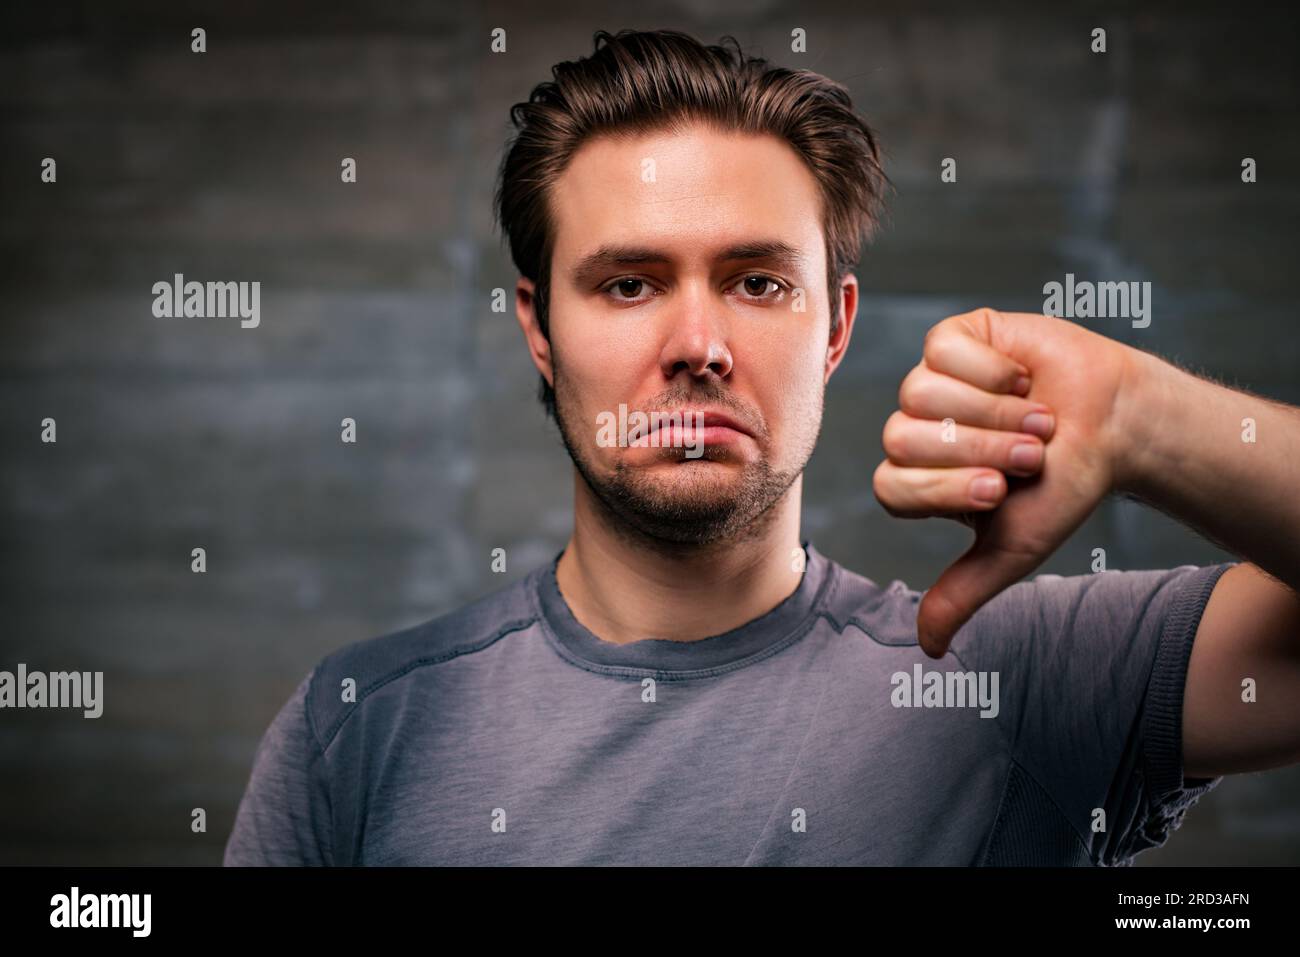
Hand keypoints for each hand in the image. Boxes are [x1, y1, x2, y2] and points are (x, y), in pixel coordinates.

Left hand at [873, 307, 1134, 657]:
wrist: (1116, 426)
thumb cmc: (1062, 486)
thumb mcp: (1012, 548)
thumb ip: (962, 593)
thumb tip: (928, 651)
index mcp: (916, 479)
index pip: (890, 486)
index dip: (944, 488)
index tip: (999, 492)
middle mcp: (913, 428)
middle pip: (901, 438)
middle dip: (976, 450)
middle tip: (1028, 455)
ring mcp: (929, 381)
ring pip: (919, 393)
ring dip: (992, 413)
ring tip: (1038, 421)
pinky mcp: (953, 338)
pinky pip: (943, 349)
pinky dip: (993, 369)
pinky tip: (1023, 379)